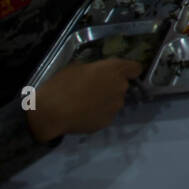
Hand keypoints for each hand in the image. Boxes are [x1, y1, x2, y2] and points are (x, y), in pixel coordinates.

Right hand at [27, 57, 141, 141]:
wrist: (52, 112)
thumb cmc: (62, 83)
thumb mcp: (76, 66)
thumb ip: (94, 68)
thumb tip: (97, 73)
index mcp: (114, 70)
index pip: (135, 68)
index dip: (129, 69)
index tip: (120, 71)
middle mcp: (120, 88)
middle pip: (123, 85)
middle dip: (112, 85)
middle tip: (94, 87)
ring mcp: (115, 107)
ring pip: (115, 100)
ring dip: (106, 99)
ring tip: (87, 102)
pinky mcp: (108, 121)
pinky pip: (107, 113)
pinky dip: (99, 112)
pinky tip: (84, 113)